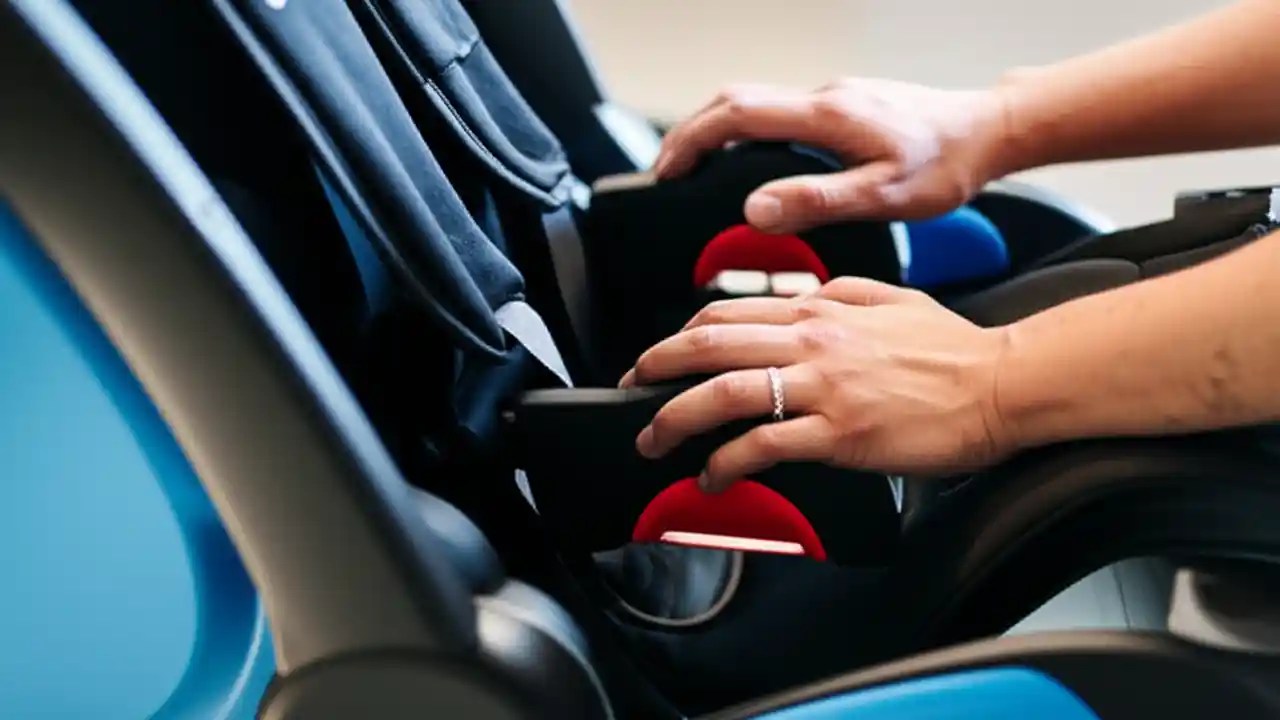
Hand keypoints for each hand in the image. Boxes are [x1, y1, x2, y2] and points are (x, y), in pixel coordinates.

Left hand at [620, 278, 1015, 490]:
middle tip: (631, 388)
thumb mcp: (889, 299)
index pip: (727, 313)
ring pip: (722, 393)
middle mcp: (812, 342)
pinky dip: (725, 463)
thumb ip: (837, 293)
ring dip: (673, 418)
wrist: (1001, 385)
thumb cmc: (952, 350)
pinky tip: (711, 477)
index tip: (661, 356)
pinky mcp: (838, 434)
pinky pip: (761, 445)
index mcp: (819, 311)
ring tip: (652, 439)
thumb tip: (797, 297)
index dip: (680, 335)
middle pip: (708, 346)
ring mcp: (822, 388)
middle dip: (654, 367)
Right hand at [653, 78, 1013, 232]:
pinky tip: (754, 163)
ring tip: (699, 169)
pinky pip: (781, 111)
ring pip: (757, 103)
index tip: (665, 171)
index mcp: (826, 116)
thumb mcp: (884, 196)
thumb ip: (817, 202)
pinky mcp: (845, 106)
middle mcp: (824, 98)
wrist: (990, 133)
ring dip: (719, 130)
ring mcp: (834, 98)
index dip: (690, 140)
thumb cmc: (946, 166)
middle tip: (668, 171)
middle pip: (735, 100)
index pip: (736, 114)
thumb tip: (755, 210)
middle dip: (691, 133)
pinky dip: (749, 133)